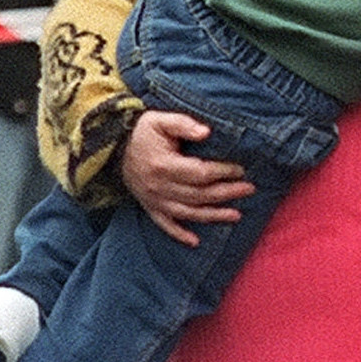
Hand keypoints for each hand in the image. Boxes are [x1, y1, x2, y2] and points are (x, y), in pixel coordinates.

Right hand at [120, 108, 253, 246]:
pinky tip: (195, 242)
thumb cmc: (141, 132)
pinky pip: (165, 225)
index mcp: (164, 165)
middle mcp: (159, 187)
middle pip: (199, 195)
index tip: (240, 169)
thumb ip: (183, 124)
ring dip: (213, 216)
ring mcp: (154, 200)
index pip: (200, 173)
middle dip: (226, 193)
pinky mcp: (149, 207)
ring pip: (188, 213)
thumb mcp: (160, 120)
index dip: (222, 172)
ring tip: (236, 215)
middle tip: (249, 188)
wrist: (111, 148)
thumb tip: (206, 132)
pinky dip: (179, 234)